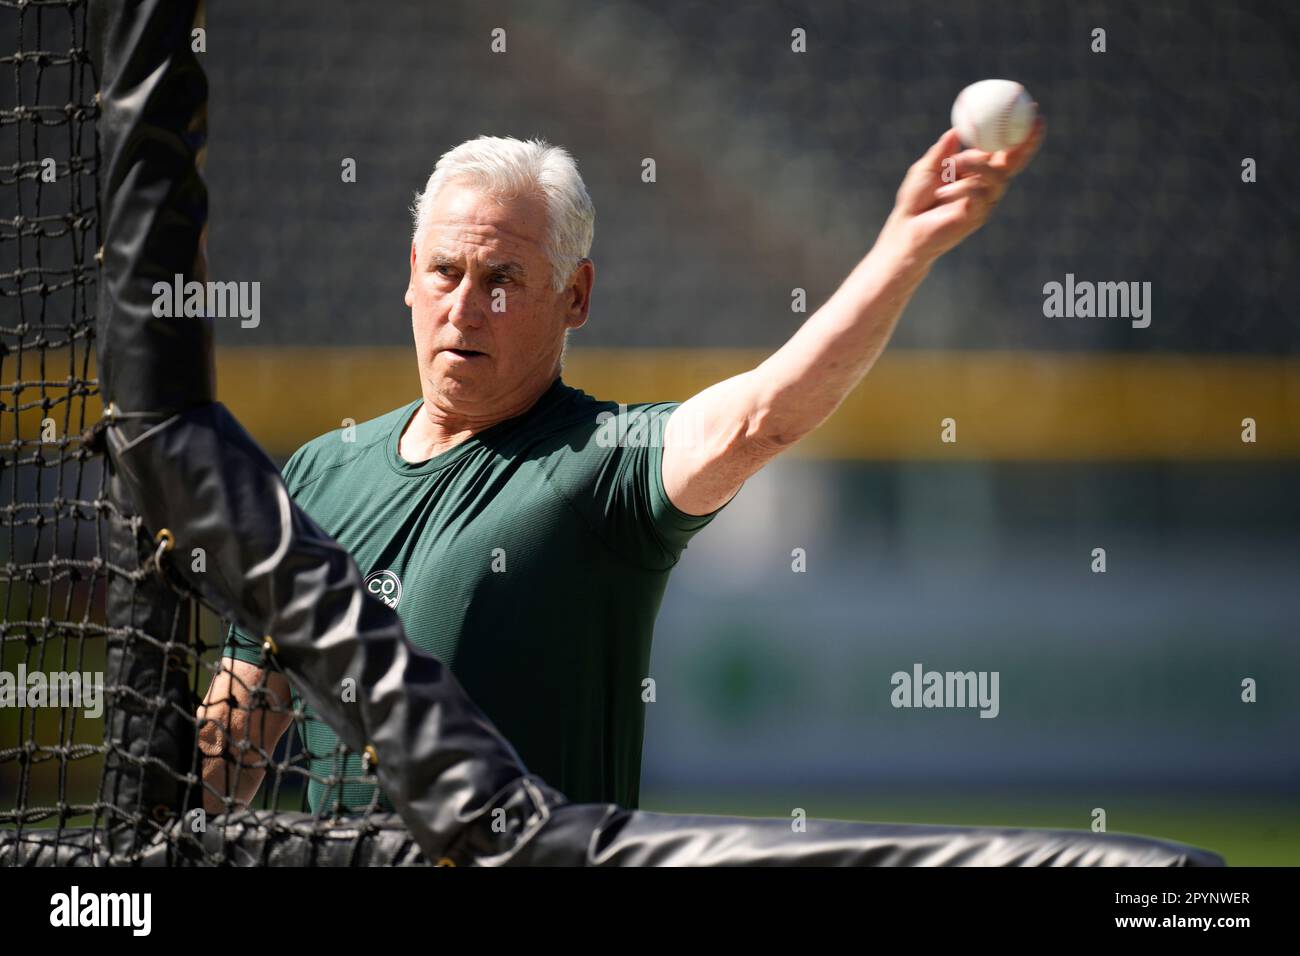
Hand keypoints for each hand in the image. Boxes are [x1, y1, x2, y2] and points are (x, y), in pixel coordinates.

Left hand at [880, 114, 1044, 262]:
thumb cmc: (915, 199)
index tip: (1029, 110)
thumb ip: (942, 152)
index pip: (1002, 149)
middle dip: (1026, 143)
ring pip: (998, 177)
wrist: (906, 229)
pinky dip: (962, 189)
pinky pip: (979, 196)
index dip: (1017, 132)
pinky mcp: (977, 216)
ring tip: (956, 163)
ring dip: (978, 165)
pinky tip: (943, 192)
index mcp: (976, 169)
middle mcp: (986, 184)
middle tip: (1032, 123)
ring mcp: (984, 201)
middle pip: (1014, 163)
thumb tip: (956, 131)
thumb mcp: (925, 168)